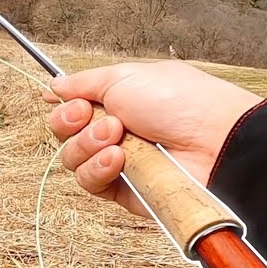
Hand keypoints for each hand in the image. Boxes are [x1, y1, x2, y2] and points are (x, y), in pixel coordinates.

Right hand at [46, 60, 261, 217]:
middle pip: (65, 136)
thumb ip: (83, 83)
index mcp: (117, 103)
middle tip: (100, 118)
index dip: (66, 108)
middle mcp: (115, 133)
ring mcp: (119, 163)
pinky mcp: (123, 191)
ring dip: (88, 146)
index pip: (71, 110)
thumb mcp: (125, 77)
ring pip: (73, 160)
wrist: (213, 141)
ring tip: (117, 137)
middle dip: (72, 125)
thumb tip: (53, 85)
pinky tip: (118, 159)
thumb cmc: (180, 102)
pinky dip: (98, 169)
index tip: (76, 104)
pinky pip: (90, 184)